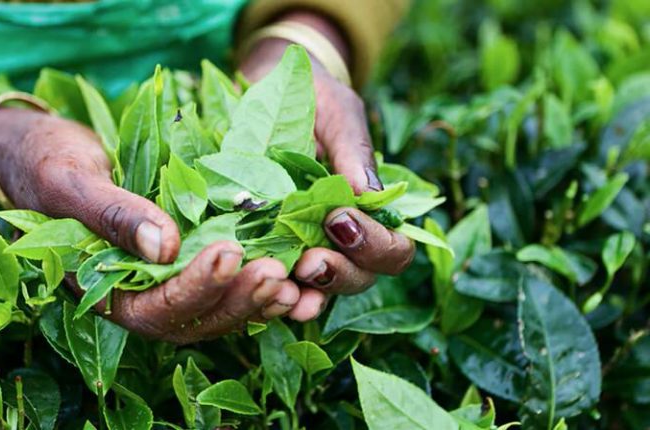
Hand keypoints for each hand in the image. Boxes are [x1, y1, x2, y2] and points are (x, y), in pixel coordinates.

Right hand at [0, 86, 300, 341]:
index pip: (154, 306)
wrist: (44, 152)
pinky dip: (256, 283)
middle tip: (277, 272)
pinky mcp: (186, 260)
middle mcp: (139, 294)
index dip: (194, 286)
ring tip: (294, 278)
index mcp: (104, 288)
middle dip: (237, 299)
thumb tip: (163, 247)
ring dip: (255, 299)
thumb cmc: (46, 164)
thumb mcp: (69, 181)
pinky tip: (291, 271)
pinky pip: (224, 284)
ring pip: (216, 309)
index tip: (228, 252)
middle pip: (194, 318)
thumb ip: (111, 215)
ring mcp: (165, 281)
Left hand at [239, 13, 415, 320]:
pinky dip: (274, 290)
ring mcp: (304, 245)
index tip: (340, 221)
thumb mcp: (338, 116)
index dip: (375, 247)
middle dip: (339, 274)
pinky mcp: (266, 245)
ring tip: (287, 277)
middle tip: (311, 261)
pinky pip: (276, 280)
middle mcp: (341, 236)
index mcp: (370, 209)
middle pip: (359, 278)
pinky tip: (265, 290)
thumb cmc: (315, 97)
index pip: (392, 250)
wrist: (268, 86)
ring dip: (307, 292)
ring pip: (320, 289)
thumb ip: (354, 153)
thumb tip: (366, 195)